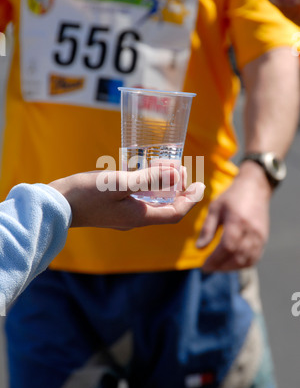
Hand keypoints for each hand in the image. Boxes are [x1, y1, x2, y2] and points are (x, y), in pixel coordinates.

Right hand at [50, 166, 204, 229]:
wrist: (57, 206)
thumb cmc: (86, 194)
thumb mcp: (120, 183)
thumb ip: (149, 179)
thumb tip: (176, 174)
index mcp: (139, 216)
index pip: (175, 213)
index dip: (190, 200)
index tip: (201, 186)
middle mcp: (135, 219)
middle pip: (165, 208)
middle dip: (178, 190)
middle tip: (182, 170)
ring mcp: (123, 215)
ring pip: (152, 203)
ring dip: (163, 187)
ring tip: (167, 168)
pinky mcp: (114, 209)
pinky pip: (139, 200)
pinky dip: (147, 187)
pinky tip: (144, 173)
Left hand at [196, 162, 270, 272]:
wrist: (254, 188)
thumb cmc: (232, 197)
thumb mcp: (215, 208)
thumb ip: (207, 228)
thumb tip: (199, 248)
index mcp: (237, 221)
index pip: (227, 247)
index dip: (215, 259)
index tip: (204, 266)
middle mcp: (251, 231)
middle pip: (237, 257)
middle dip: (221, 266)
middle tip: (209, 268)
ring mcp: (260, 236)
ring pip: (247, 260)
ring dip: (231, 268)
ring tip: (218, 267)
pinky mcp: (264, 239)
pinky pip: (254, 258)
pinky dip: (242, 265)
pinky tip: (231, 264)